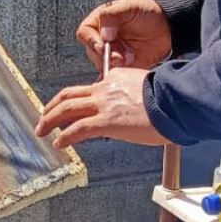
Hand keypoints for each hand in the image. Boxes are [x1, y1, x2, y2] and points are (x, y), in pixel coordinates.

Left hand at [35, 69, 166, 149]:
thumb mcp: (146, 88)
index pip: (89, 88)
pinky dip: (65, 136)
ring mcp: (104, 104)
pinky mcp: (107, 121)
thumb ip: (131, 94)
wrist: (178, 103)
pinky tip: (60, 143)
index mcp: (115, 78)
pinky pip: (78, 129)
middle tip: (43, 117)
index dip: (75, 99)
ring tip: (43, 130)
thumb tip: (129, 107)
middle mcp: (105, 88)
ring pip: (66, 108)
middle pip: (68, 94)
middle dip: (51, 107)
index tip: (69, 109)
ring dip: (50, 120)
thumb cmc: (170, 100)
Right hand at [75, 0, 172, 72]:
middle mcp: (103, 39)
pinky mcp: (123, 66)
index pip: (85, 34)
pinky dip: (118, 75)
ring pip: (103, 65)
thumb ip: (111, 16)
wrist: (167, 26)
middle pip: (93, 52)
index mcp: (99, 23)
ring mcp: (113, 54)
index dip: (92, 41)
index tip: (102, 46)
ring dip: (115, 64)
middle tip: (120, 56)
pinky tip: (126, 71)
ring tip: (130, 57)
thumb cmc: (147, 11)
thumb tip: (104, 33)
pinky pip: (115, 74)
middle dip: (106, 56)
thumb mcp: (129, 6)